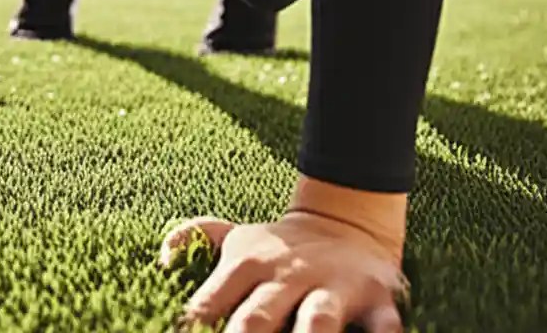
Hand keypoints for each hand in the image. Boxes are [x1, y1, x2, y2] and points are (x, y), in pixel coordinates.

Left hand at [162, 178, 408, 332]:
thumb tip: (161, 259)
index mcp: (249, 264)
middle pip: (258, 318)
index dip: (195, 323)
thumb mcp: (235, 238)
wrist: (350, 224)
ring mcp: (334, 288)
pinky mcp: (379, 301)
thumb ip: (194, 237)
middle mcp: (289, 276)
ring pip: (317, 324)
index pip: (211, 300)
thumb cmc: (279, 248)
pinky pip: (384, 328)